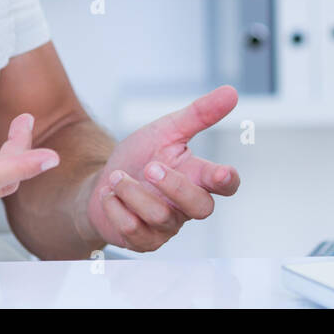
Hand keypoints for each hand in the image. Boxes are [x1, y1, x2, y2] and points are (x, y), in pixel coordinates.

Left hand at [83, 85, 240, 251]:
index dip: (226, 181)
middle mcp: (187, 205)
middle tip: (150, 166)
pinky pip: (133, 229)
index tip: (221, 173)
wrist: (102, 180)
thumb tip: (231, 91)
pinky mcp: (144, 241)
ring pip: (160, 216)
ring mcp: (167, 226)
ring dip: (132, 191)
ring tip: (117, 177)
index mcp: (197, 176)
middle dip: (174, 186)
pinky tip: (110, 195)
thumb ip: (199, 114)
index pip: (225, 184)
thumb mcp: (166, 129)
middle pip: (200, 206)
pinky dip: (116, 206)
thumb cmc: (141, 156)